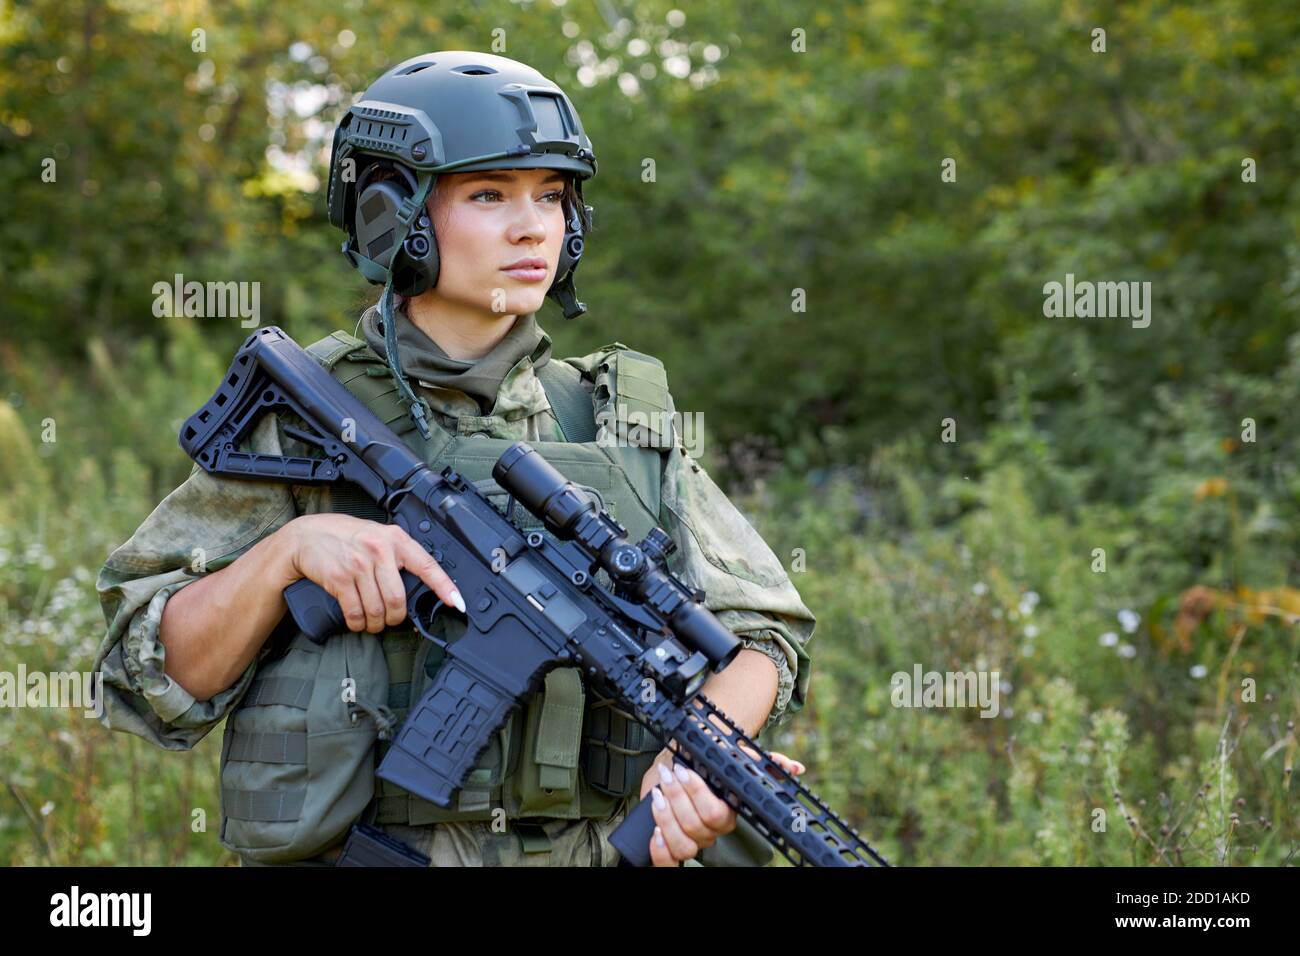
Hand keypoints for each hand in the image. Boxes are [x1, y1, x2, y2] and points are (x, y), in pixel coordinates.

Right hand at [282, 513, 464, 633]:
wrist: (306, 536)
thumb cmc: (345, 537)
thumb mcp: (377, 535)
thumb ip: (397, 554)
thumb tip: (419, 585)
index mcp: (395, 539)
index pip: (428, 565)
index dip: (445, 587)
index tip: (457, 603)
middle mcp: (379, 550)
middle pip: (398, 599)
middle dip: (396, 618)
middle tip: (392, 620)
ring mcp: (358, 564)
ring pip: (377, 609)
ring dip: (376, 624)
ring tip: (373, 622)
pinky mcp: (339, 578)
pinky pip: (355, 612)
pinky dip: (358, 623)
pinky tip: (358, 621)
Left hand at [638, 746, 805, 865]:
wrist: (674, 766)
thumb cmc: (700, 762)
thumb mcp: (731, 756)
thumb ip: (760, 762)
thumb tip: (794, 767)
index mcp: (727, 813)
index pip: (716, 814)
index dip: (697, 794)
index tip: (684, 771)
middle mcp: (711, 831)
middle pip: (696, 826)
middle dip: (678, 798)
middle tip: (670, 776)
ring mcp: (692, 840)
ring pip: (684, 845)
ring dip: (666, 819)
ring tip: (659, 795)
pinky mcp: (671, 845)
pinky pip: (669, 863)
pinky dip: (660, 850)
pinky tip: (655, 831)